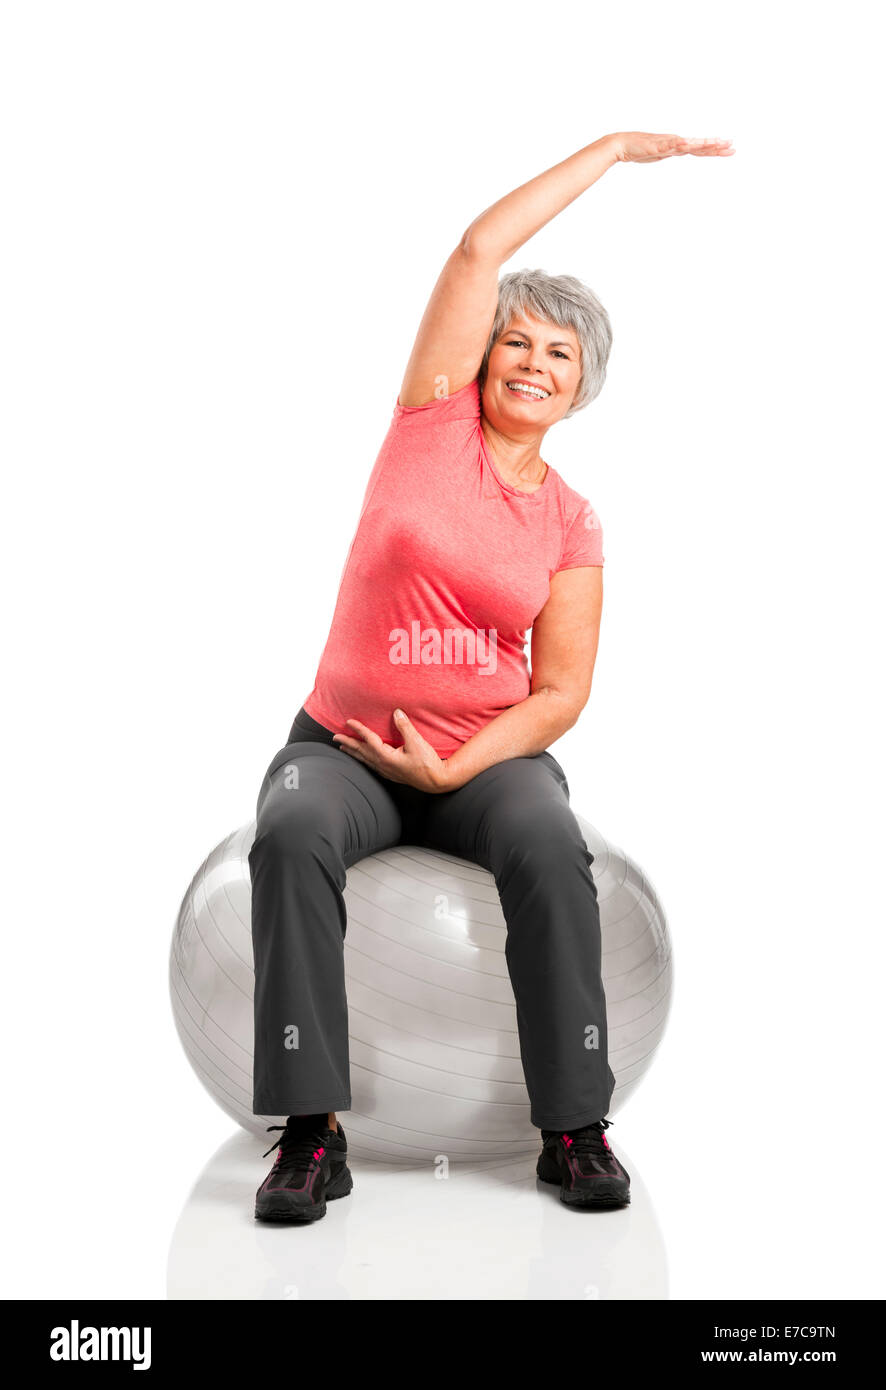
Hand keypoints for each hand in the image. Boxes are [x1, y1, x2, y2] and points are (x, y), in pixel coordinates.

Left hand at [333, 709, 450, 791]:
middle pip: (361, 751)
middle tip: (335, 737)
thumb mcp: (417, 742)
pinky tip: (364, 759)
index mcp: (387, 757)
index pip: (369, 740)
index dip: (358, 729)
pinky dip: (364, 759)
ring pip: (365, 760)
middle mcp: (383, 765)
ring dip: (354, 752)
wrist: (436, 781)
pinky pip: (371, 765)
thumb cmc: (427, 763)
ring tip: (343, 748)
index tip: (348, 721)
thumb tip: (396, 712)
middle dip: (348, 743)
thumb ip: (405, 727)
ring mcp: (386, 771)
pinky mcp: (391, 773)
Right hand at [610, 132, 733, 163]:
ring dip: (705, 143)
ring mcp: (669, 143)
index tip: (729, 148)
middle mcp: (676, 143)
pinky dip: (683, 144)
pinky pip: (673, 144)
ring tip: (719, 143)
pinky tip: (691, 144)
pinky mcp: (659, 145)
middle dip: (717, 146)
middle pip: (700, 145)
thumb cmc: (638, 150)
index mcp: (677, 146)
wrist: (622, 145)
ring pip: (691, 144)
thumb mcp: (659, 155)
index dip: (715, 149)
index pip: (700, 149)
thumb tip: (677, 152)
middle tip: (732, 146)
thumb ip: (669, 153)